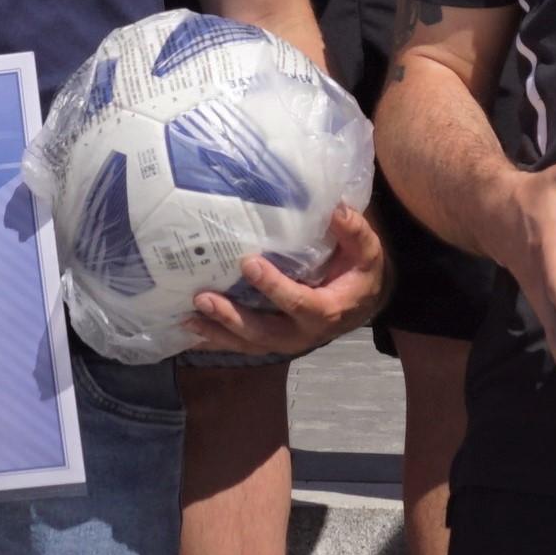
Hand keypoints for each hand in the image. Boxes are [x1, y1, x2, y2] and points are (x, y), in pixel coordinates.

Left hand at [182, 202, 389, 359]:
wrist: (360, 304)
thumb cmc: (360, 274)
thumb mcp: (367, 252)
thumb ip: (354, 232)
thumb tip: (336, 209)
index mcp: (326, 310)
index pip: (298, 302)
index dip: (273, 286)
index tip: (248, 264)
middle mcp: (303, 333)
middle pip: (265, 332)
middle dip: (233, 318)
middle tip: (204, 298)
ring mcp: (286, 340)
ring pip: (249, 343)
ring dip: (217, 333)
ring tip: (188, 319)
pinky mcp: (272, 341)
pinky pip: (242, 345)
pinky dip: (216, 341)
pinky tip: (190, 333)